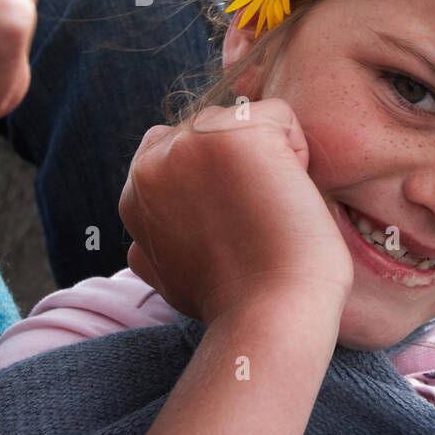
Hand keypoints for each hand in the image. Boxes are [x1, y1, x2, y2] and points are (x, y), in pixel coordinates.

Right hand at [119, 99, 353, 325]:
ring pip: (247, 120)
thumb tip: (157, 219)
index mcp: (135, 193)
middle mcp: (153, 161)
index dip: (220, 178)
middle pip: (215, 128)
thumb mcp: (169, 268)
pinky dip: (299, 153)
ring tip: (269, 211)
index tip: (234, 225)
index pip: (180, 148)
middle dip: (243, 166)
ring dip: (270, 159)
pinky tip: (287, 197)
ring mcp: (191, 143)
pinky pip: (282, 118)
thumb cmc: (237, 300)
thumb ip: (158, 231)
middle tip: (254, 222)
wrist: (269, 316)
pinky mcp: (236, 133)